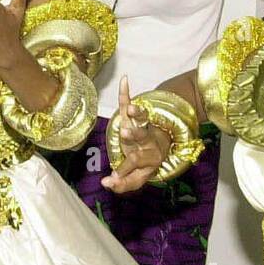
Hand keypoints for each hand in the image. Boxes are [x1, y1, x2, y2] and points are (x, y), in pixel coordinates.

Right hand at [102, 77, 168, 193]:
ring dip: (136, 113)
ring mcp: (141, 127)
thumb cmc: (143, 164)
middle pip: (142, 138)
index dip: (123, 171)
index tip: (111, 179)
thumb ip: (123, 184)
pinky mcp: (134, 116)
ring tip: (132, 109)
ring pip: (141, 118)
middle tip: (125, 133)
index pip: (136, 164)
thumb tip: (105, 184)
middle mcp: (147, 142)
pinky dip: (126, 92)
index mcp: (150, 158)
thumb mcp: (138, 177)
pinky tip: (124, 80)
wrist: (158, 147)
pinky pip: (129, 103)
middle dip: (133, 135)